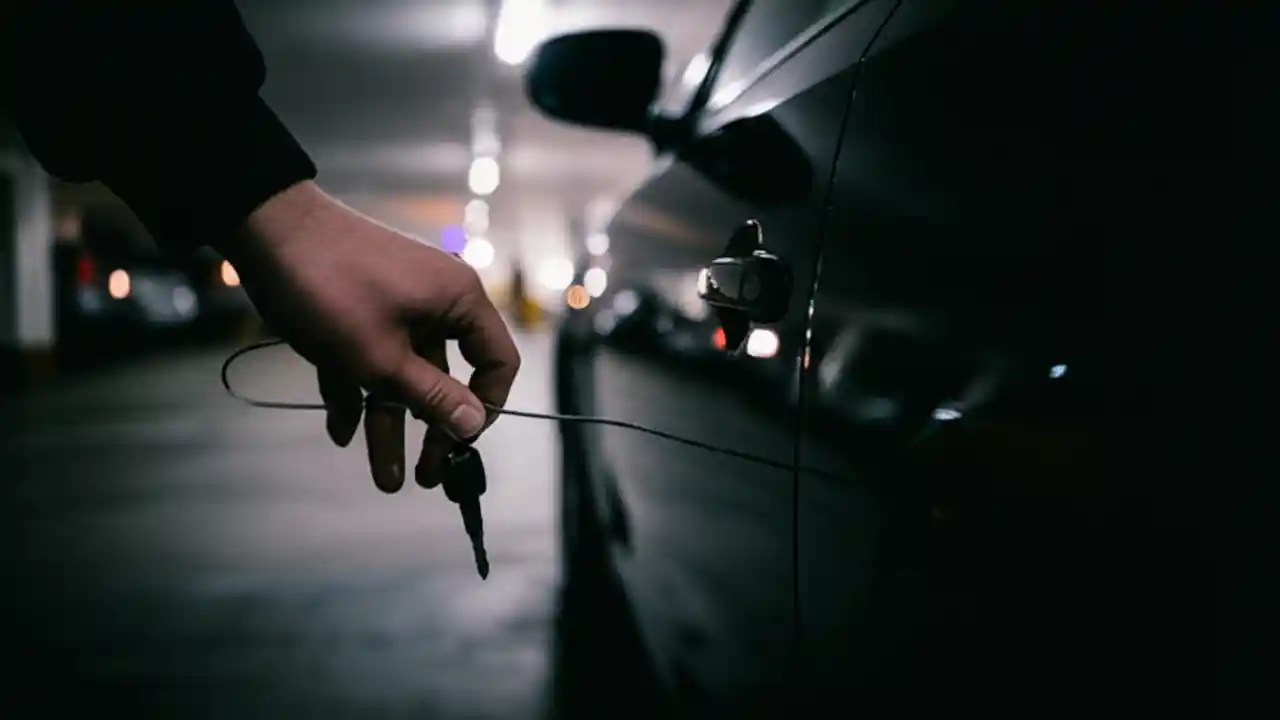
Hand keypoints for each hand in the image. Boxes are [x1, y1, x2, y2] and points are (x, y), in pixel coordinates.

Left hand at [219, 181, 519, 491]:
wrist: (264, 231)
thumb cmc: (332, 291)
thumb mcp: (383, 359)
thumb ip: (432, 397)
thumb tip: (474, 425)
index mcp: (458, 302)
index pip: (497, 362)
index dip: (484, 408)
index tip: (462, 444)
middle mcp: (435, 301)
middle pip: (445, 377)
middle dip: (431, 431)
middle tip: (424, 477)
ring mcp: (395, 304)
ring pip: (401, 373)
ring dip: (391, 422)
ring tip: (383, 477)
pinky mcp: (359, 307)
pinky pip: (369, 357)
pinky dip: (358, 392)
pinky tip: (342, 431)